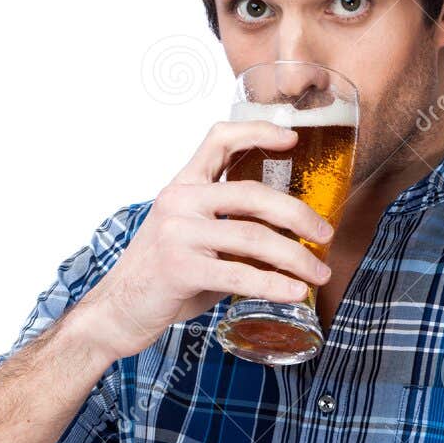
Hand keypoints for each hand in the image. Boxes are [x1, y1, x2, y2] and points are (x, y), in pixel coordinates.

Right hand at [69, 120, 334, 364]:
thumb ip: (230, 229)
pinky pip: (239, 274)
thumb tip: (289, 237)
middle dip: (298, 214)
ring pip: (253, 236)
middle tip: (326, 232)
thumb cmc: (163, 277)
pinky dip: (274, 285)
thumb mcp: (194, 239)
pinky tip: (295, 292)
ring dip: (296, 257)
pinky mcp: (180, 268)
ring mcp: (178, 233)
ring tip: (319, 273)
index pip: (219, 139)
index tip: (293, 139)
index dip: (258, 131)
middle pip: (252, 193)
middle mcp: (179, 201)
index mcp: (183, 186)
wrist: (117, 311)